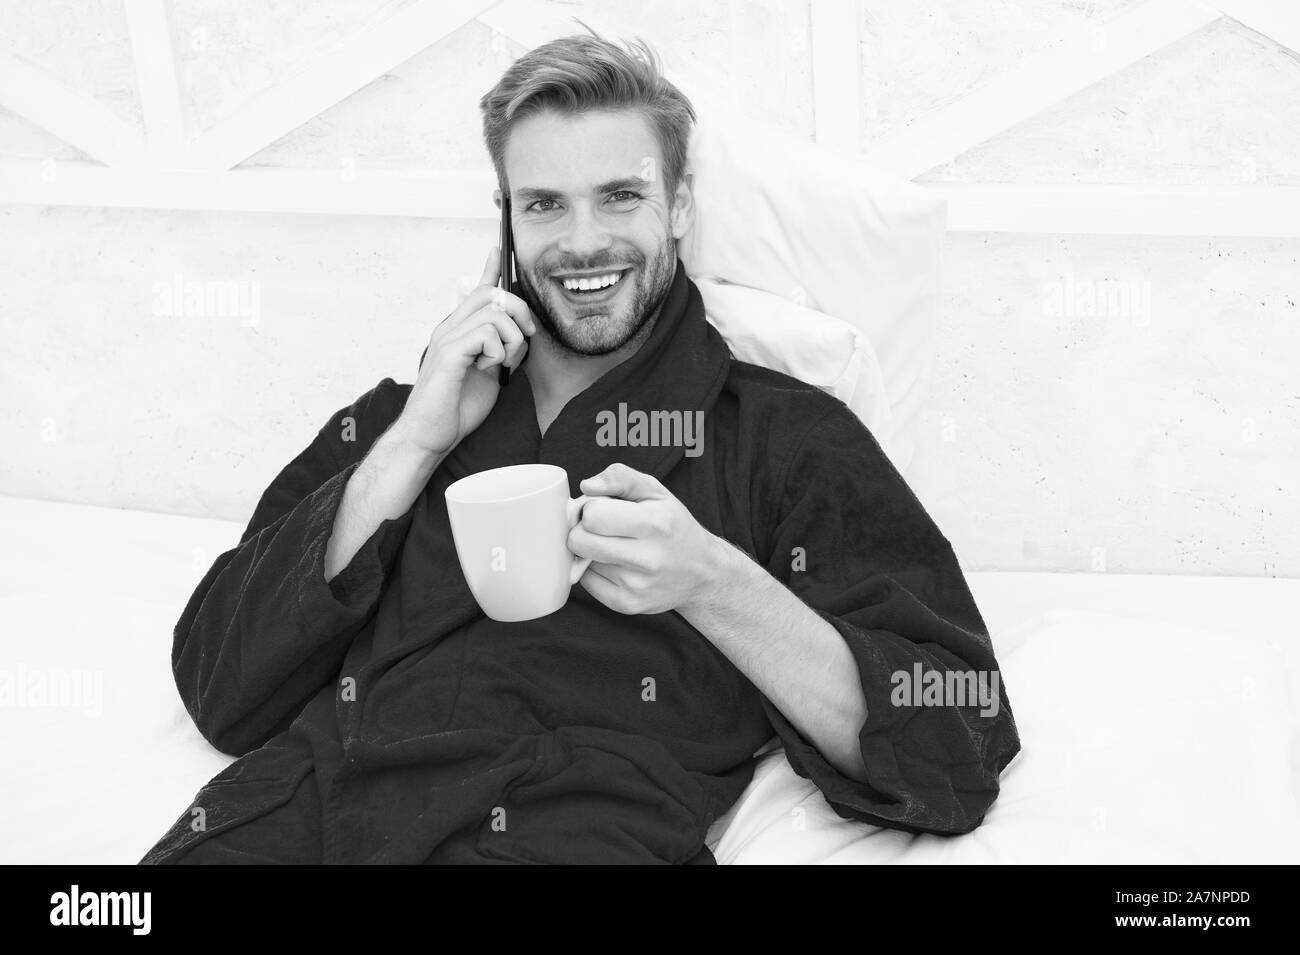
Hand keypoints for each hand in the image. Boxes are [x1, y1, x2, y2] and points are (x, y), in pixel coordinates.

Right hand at [393, 247, 535, 457]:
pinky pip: (486, 334)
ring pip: (494, 313)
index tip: (498, 249)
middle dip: (519, 312)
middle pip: (491, 294)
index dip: (489, 270)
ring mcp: (447, 339)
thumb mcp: (488, 375)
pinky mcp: (449, 354)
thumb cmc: (456, 410)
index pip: (476, 291)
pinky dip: (497, 352)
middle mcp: (449, 329)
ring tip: (501, 365)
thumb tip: (518, 338)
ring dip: (511, 340)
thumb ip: (498, 351)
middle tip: (525, 340)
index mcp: (457, 332)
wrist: (430, 436)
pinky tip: (486, 370)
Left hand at [569, 463, 725, 614]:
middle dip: (583, 530)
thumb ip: (620, 477)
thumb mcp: (655, 491)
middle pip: (579, 541)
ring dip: (591, 551)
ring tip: (616, 546)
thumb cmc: (673, 525)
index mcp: (656, 523)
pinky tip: (616, 565)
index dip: (591, 508)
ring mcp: (636, 586)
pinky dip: (594, 572)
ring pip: (581, 561)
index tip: (603, 509)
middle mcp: (648, 558)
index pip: (592, 515)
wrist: (702, 571)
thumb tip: (587, 486)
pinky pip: (586, 583)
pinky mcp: (626, 605)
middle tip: (601, 528)